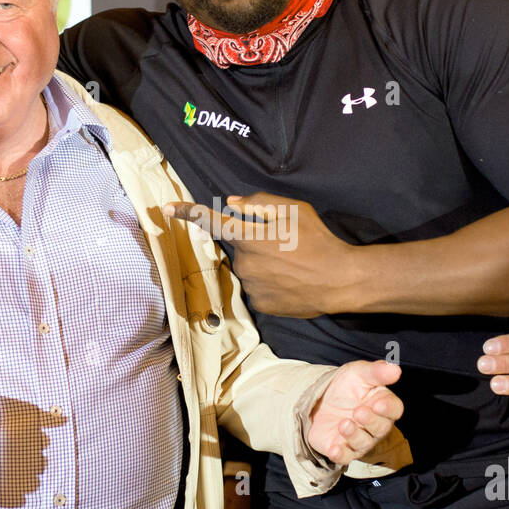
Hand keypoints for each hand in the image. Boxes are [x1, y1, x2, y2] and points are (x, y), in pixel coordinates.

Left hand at [163, 192, 354, 317]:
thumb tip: (232, 203)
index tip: (167, 208)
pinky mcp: (261, 305)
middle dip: (254, 243)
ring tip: (293, 264)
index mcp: (249, 236)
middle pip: (239, 247)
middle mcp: (244, 263)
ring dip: (263, 264)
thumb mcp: (293, 209)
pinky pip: (258, 288)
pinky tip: (291, 280)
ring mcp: (251, 286)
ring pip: (249, 269)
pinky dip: (270, 282)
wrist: (340, 280)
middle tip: (285, 244)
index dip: (188, 212)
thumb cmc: (319, 240)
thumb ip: (259, 203)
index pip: (211, 220)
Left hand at [307, 360, 403, 463]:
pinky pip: (345, 457)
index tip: (378, 404)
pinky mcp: (344, 450)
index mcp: (382, 404)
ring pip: (364, 443)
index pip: (394, 409)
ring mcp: (360, 439)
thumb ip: (377, 371)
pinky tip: (334, 448)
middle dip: (371, 421)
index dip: (388, 408)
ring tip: (344, 424)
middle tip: (358, 412)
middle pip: (381, 428)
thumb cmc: (346, 386)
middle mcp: (375, 425)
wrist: (319, 399)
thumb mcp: (359, 373)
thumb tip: (395, 369)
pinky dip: (340, 455)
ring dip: (355, 435)